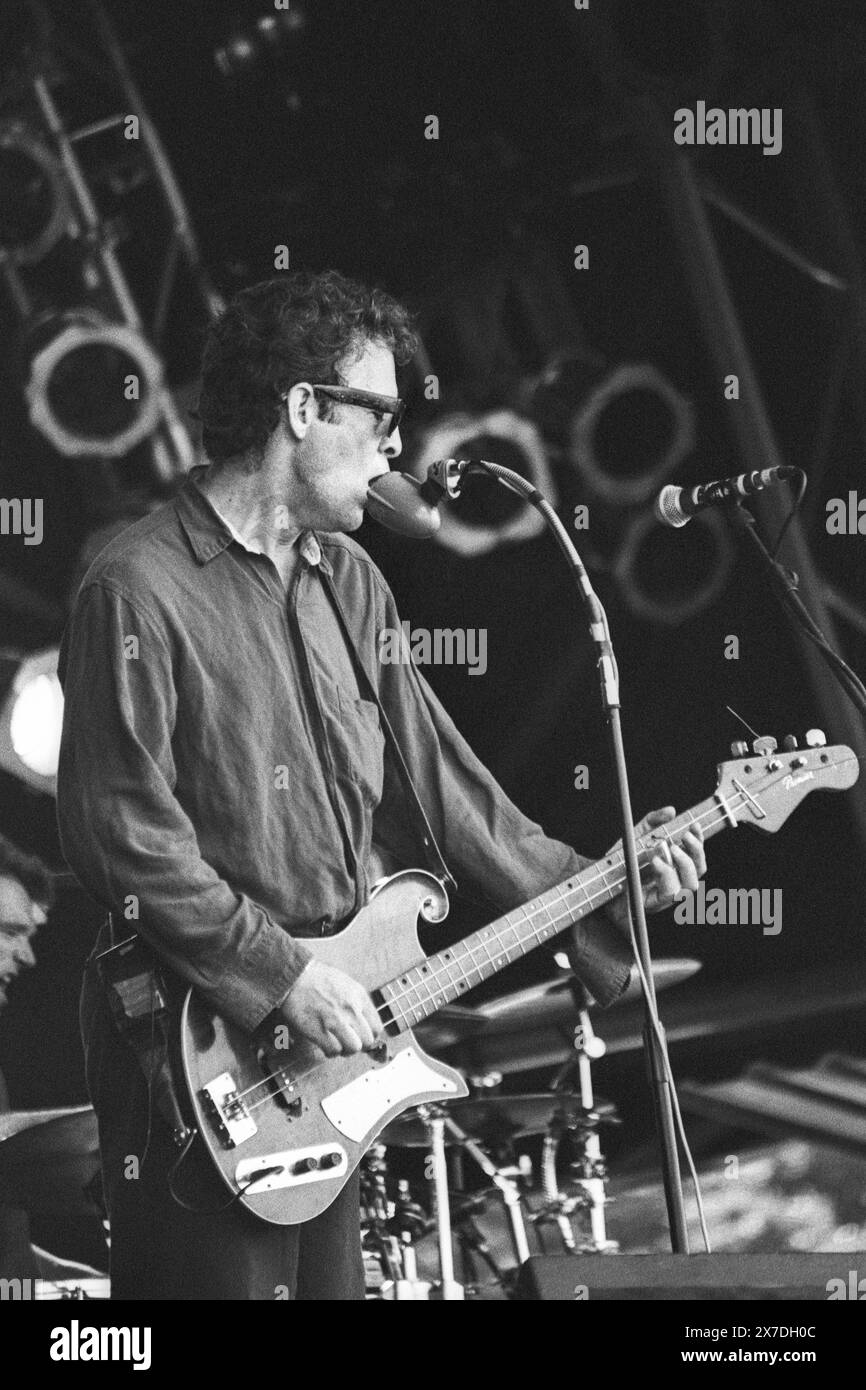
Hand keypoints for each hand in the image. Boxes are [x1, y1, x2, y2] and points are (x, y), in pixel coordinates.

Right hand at [280, 960, 382, 1056]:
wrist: (294, 977)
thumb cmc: (317, 978)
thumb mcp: (345, 983)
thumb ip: (357, 1002)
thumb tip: (363, 1023)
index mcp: (359, 996)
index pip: (376, 1027)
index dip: (369, 1036)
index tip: (361, 1038)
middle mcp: (351, 1009)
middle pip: (367, 1041)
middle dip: (358, 1045)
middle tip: (348, 1042)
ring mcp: (335, 1020)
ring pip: (353, 1048)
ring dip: (345, 1050)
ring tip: (337, 1044)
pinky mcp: (319, 1031)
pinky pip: (334, 1051)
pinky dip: (330, 1052)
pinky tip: (325, 1045)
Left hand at [605, 806, 705, 935]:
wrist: (600, 884)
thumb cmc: (621, 862)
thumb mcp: (635, 836)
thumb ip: (652, 822)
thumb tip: (671, 811)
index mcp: (673, 865)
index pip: (696, 854)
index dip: (700, 840)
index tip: (695, 825)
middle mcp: (674, 880)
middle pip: (699, 869)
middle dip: (696, 851)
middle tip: (684, 836)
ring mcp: (666, 893)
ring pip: (690, 885)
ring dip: (684, 864)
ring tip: (671, 848)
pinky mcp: (654, 903)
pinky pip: (669, 893)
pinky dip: (666, 875)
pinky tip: (656, 862)